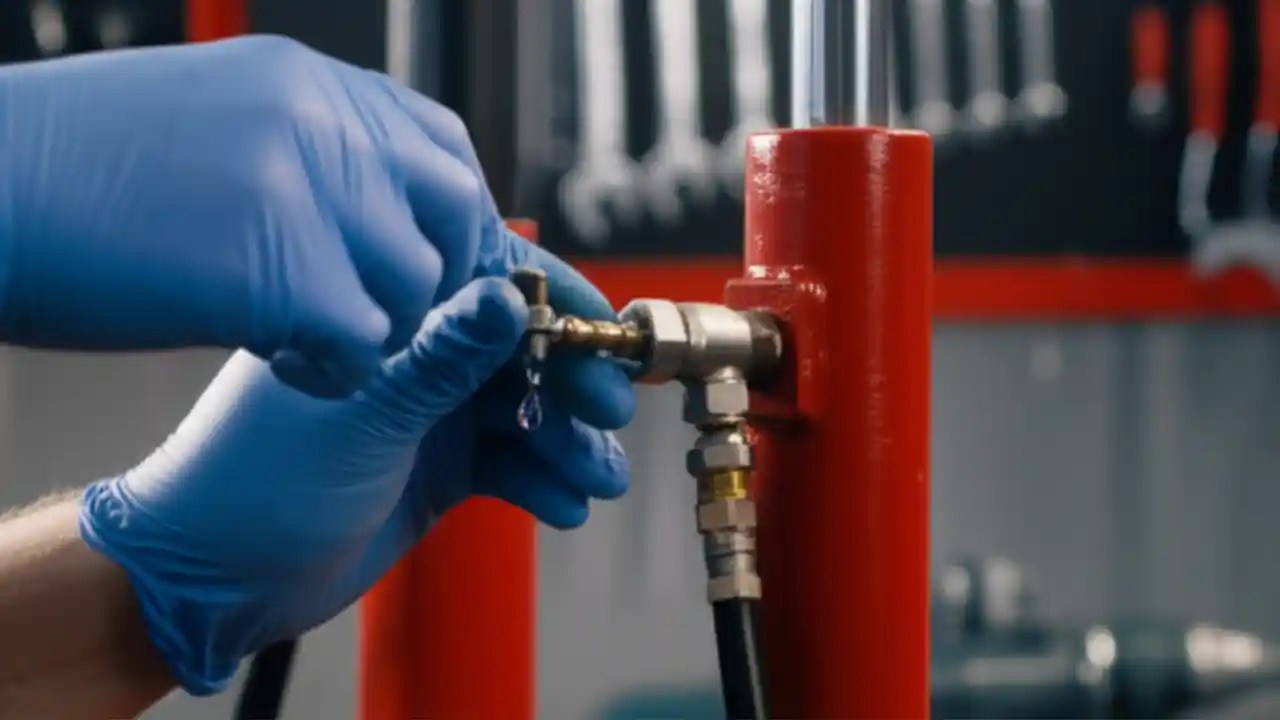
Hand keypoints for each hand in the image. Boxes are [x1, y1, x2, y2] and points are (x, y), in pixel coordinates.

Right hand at [0, 35, 515, 396]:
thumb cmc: (74, 172)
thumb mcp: (213, 118)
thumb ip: (306, 148)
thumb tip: (377, 202)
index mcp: (308, 80)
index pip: (442, 143)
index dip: (453, 214)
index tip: (434, 259)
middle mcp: (322, 120)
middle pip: (456, 210)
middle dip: (440, 275)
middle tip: (388, 314)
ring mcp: (305, 190)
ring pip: (417, 286)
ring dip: (377, 329)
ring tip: (305, 337)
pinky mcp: (281, 271)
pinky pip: (366, 345)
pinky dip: (335, 372)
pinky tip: (281, 363)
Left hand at [79, 276, 632, 695]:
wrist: (216, 579)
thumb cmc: (255, 479)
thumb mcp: (366, 414)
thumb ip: (443, 357)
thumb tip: (510, 294)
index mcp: (386, 317)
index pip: (486, 284)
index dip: (555, 303)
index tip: (610, 327)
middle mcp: (413, 356)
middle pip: (519, 351)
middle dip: (572, 381)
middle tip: (609, 410)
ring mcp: (428, 413)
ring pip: (522, 414)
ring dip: (566, 443)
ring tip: (599, 477)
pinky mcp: (438, 468)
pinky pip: (508, 466)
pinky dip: (540, 484)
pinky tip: (565, 506)